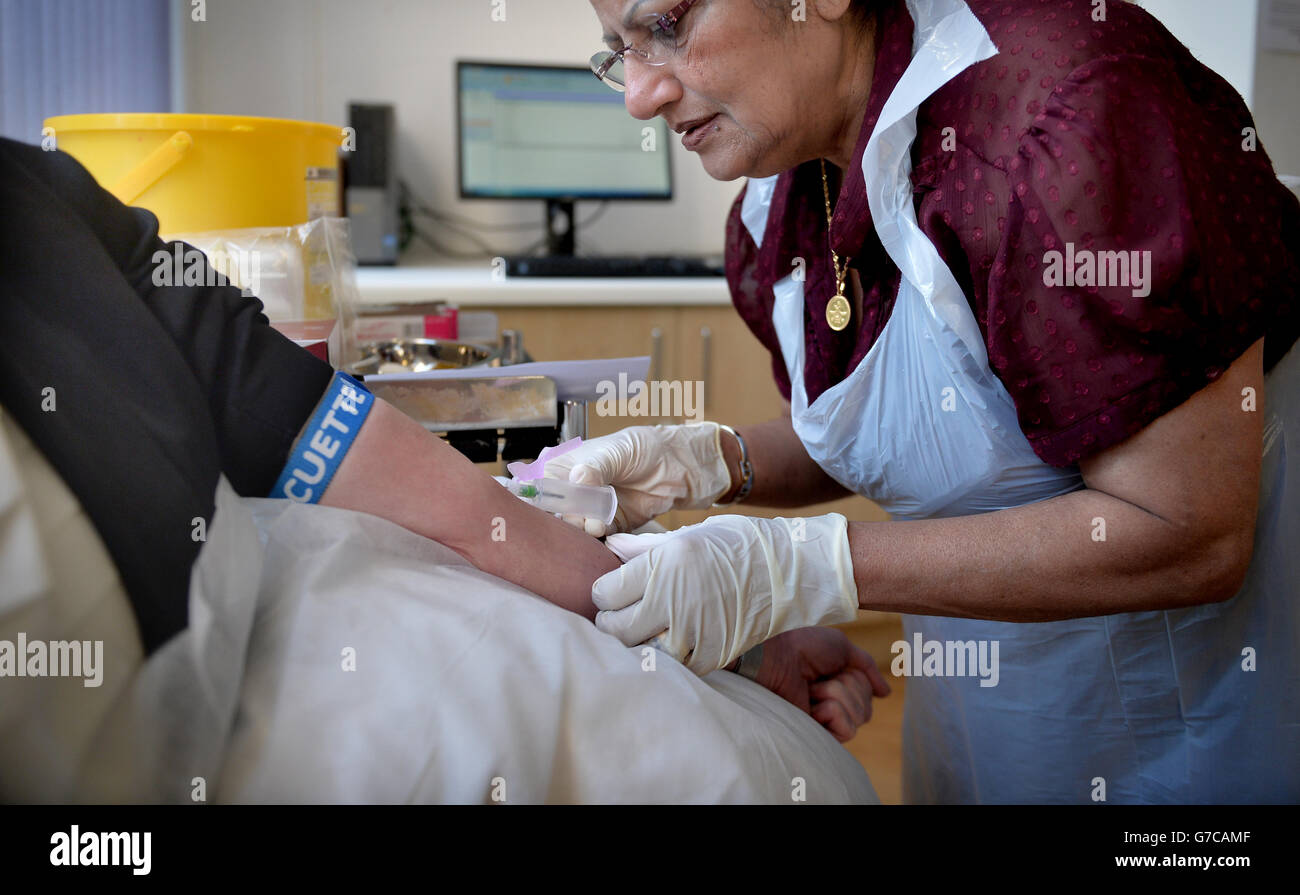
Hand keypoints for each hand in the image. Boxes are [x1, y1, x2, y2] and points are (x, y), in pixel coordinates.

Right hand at [542, 423, 731, 535]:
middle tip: (579, 517)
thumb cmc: (644, 447)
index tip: (548, 505)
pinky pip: (594, 538)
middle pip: (554, 511)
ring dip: (581, 528)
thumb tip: (578, 478)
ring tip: (596, 523)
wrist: (678, 465)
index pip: (540, 484)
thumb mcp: (617, 451)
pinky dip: (596, 539)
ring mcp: (588, 509)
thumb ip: (596, 466)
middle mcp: (572, 489)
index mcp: (564, 465)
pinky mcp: (607, 526)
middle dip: (564, 516)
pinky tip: (602, 532)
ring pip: (572, 527)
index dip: (540, 497)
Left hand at [594, 513, 859, 673]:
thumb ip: (643, 547)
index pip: (604, 594)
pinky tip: (674, 639)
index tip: (612, 591)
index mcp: (664, 565)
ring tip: (646, 630)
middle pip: (613, 629)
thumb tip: (609, 549)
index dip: (604, 593)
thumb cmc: (737, 544)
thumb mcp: (689, 535)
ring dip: (637, 643)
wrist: (789, 573)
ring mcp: (692, 633)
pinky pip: (672, 666)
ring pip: (638, 652)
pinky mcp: (710, 657)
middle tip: (621, 614)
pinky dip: (668, 657)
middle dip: (611, 621)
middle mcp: (673, 601)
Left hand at [749, 627, 891, 742]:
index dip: (857, 677)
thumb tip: (886, 693)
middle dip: (848, 685)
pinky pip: (849, 728)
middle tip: (819, 678)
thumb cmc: (803, 647)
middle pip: (868, 706)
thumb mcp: (843, 648)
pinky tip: (811, 705)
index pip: (868, 692)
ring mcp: (825, 722)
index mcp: (838, 686)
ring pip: (862, 716)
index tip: (832, 667)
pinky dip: (833, 710)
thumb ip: (867, 667)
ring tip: (811, 689)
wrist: (777, 657)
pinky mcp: (818, 736)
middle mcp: (833, 705)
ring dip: (838, 694)